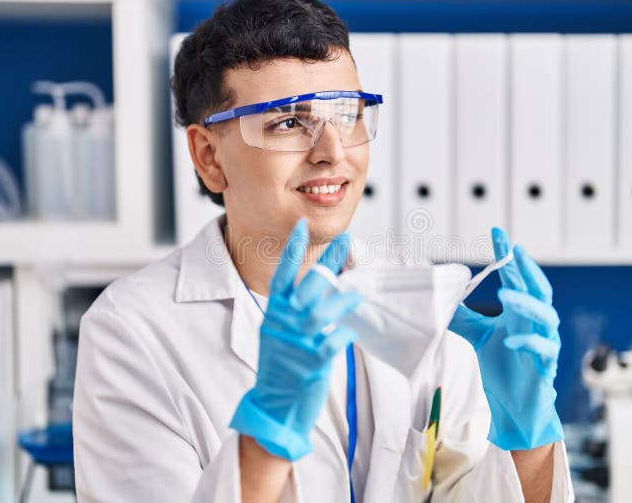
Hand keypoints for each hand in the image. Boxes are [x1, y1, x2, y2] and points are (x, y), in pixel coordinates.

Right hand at [229, 218, 361, 460]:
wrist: (273, 406)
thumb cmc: (280, 368)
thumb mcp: (277, 334)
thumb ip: (293, 312)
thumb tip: (321, 287)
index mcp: (273, 314)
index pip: (283, 274)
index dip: (292, 249)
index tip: (301, 225)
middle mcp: (283, 324)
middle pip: (308, 284)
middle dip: (329, 261)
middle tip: (346, 240)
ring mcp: (297, 342)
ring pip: (324, 310)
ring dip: (344, 300)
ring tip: (357, 294)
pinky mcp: (313, 362)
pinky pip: (336, 339)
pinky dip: (345, 335)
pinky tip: (349, 335)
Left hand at [448, 227, 563, 450]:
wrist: (515, 408)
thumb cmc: (504, 370)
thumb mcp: (479, 337)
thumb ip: (463, 317)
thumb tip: (442, 298)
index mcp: (519, 313)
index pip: (516, 278)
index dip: (507, 257)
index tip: (496, 234)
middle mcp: (535, 324)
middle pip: (539, 289)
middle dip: (528, 269)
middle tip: (515, 251)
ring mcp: (544, 343)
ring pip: (545, 315)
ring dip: (527, 303)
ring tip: (505, 294)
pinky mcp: (546, 366)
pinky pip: (543, 349)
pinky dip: (528, 342)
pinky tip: (509, 340)